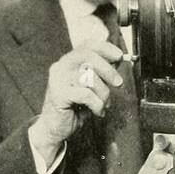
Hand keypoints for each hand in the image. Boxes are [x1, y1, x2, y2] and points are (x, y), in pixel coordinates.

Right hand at [32, 40, 124, 166]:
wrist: (54, 129)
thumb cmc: (74, 108)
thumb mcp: (91, 87)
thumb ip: (100, 73)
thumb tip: (116, 60)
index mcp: (68, 62)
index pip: (87, 45)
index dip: (105, 48)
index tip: (120, 56)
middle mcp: (60, 66)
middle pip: (88, 56)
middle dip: (108, 69)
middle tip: (118, 82)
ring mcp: (57, 79)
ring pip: (89, 77)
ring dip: (103, 93)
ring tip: (104, 104)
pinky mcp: (58, 94)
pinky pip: (86, 94)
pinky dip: (97, 104)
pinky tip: (97, 111)